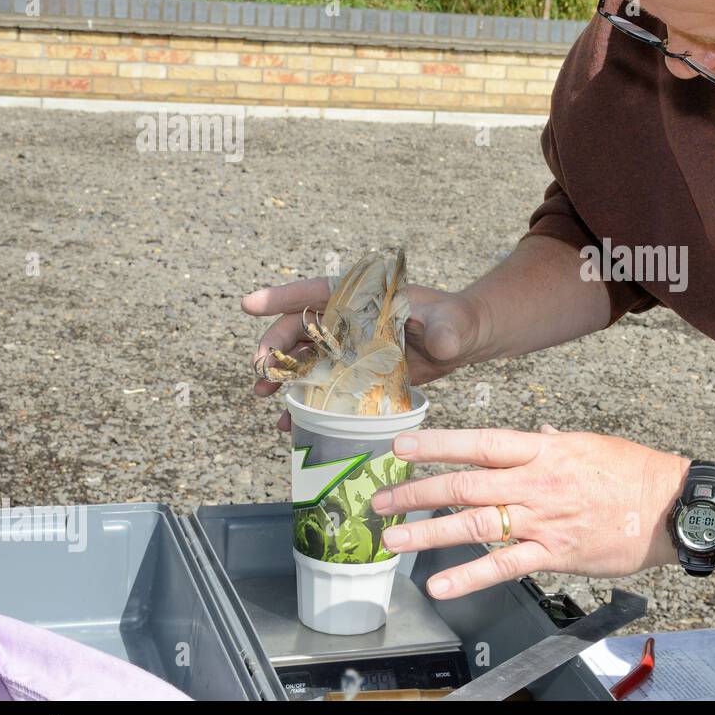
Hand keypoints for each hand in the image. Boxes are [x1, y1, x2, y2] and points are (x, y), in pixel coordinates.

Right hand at [241, 278, 492, 429]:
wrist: (465, 341)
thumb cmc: (457, 320)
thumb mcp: (451, 323)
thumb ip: (445, 331)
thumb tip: (442, 342)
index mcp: (365, 298)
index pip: (317, 291)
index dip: (282, 296)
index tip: (249, 304)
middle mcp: (350, 320)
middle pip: (301, 328)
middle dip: (275, 346)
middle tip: (259, 368)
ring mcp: (351, 348)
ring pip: (306, 358)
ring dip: (281, 375)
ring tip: (262, 393)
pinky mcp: (358, 373)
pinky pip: (324, 387)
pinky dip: (306, 403)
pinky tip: (289, 422)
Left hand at [372, 425, 689, 598]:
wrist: (670, 507)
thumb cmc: (633, 472)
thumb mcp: (588, 444)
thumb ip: (551, 443)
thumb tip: (533, 434)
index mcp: (543, 450)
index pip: (479, 444)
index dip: (436, 444)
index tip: (400, 446)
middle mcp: (536, 482)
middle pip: (465, 485)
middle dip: (416, 492)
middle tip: (380, 499)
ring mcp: (543, 520)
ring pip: (475, 524)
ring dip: (428, 532)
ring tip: (392, 539)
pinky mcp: (555, 555)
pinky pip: (504, 566)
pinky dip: (469, 576)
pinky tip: (440, 584)